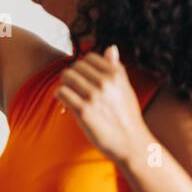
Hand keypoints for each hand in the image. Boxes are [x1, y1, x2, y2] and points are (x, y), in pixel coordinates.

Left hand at [55, 45, 152, 165]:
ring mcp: (94, 96)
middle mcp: (105, 82)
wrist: (131, 143)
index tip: (84, 78)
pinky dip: (60, 97)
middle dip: (72, 76)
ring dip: (65, 85)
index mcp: (116, 75)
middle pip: (75, 67)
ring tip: (70, 95)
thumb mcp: (126, 89)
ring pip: (66, 77)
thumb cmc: (127, 116)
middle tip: (74, 88)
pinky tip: (67, 104)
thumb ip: (116, 68)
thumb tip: (111, 48)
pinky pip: (61, 93)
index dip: (83, 67)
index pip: (89, 58)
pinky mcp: (83, 111)